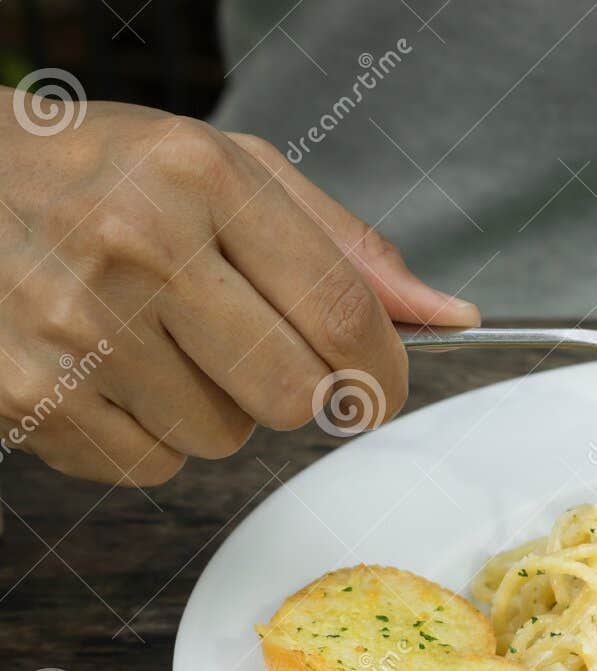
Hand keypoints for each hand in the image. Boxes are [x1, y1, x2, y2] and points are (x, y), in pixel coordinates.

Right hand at [0, 97, 478, 484]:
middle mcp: (136, 249)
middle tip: (264, 351)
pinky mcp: (30, 396)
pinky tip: (115, 370)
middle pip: (296, 393)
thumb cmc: (102, 174)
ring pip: (225, 438)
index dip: (386, 369)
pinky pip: (151, 465)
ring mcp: (75, 328)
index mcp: (198, 179)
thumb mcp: (230, 169)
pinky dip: (151, 434)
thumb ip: (346, 246)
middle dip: (305, 391)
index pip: (342, 313)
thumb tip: (446, 315)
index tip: (386, 382)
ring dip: (219, 408)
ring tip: (164, 341)